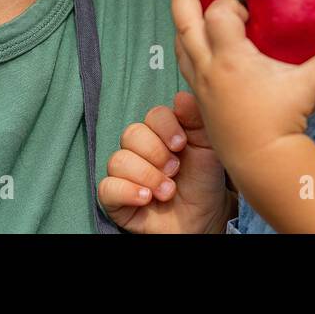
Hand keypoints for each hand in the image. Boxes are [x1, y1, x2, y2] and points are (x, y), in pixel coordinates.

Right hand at [97, 91, 231, 232]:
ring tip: (168, 191)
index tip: (181, 144)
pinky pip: (106, 187)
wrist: (204, 217)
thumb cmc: (203, 179)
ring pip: (118, 160)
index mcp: (160, 132)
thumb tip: (182, 96)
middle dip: (156, 153)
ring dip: (147, 175)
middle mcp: (138, 149)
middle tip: (175, 170)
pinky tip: (147, 199)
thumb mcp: (208, 147)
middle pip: (131, 134)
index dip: (165, 127)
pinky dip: (127, 191)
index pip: (152, 115)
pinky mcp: (116, 198)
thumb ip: (196, 120)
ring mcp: (125, 173)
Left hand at [170, 0, 314, 175]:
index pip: (219, 13)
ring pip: (180, 44)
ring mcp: (200, 84)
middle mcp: (208, 67)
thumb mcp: (308, 87)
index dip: (229, 2)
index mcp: (230, 57)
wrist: (261, 162)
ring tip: (188, 7)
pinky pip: (185, 65)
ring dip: (183, 22)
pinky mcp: (200, 100)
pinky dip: (187, 48)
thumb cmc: (281, 122)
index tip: (246, 4)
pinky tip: (197, 46)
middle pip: (185, 21)